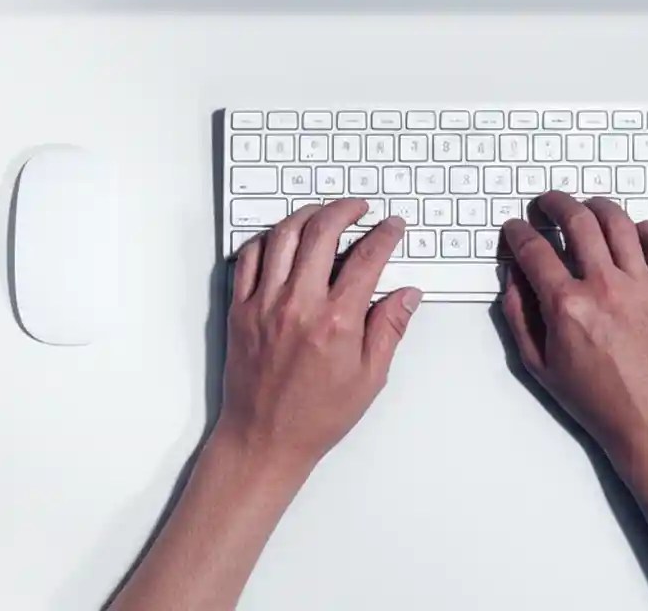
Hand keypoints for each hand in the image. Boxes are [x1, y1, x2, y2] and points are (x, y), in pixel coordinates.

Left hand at [218, 199, 421, 474]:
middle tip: (359, 208)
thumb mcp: (370, 377)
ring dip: (308, 215)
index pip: (367, 259)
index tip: (392, 227)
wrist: (264, 439)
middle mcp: (298, 305)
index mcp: (336, 322)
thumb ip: (389, 329)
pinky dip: (267, 240)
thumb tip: (407, 295)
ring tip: (324, 214)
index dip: (385, 235)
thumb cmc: (316, 416)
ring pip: (283, 236)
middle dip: (346, 210)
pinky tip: (283, 240)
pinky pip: (248, 258)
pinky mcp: (240, 309)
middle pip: (323, 232)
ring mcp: (264, 304)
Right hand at [500, 191, 647, 473]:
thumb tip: (512, 277)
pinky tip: (632, 232)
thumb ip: (518, 316)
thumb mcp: (539, 365)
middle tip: (546, 203)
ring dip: (596, 206)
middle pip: (577, 220)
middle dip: (554, 203)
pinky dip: (645, 228)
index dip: (518, 232)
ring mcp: (642, 286)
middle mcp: (605, 288)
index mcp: (567, 307)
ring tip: (586, 208)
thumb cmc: (596, 400)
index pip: (534, 249)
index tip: (515, 228)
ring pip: (618, 222)